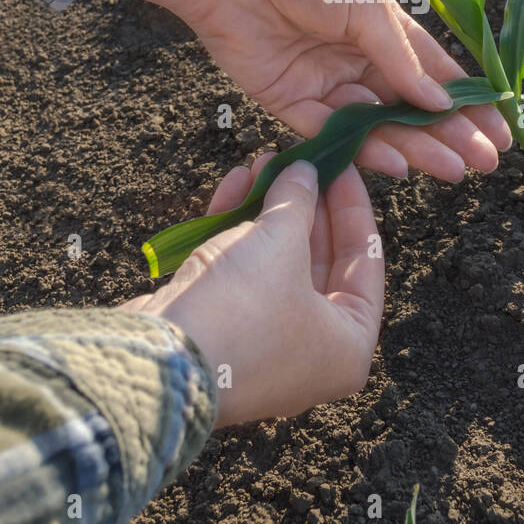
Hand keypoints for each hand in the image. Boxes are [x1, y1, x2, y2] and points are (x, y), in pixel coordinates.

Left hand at [99, 0, 511, 179]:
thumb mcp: (363, 3)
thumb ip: (399, 57)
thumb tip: (441, 102)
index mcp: (380, 23)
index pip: (433, 71)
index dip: (467, 101)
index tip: (500, 131)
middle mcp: (354, 55)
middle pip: (408, 105)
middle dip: (448, 133)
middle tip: (483, 163)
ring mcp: (321, 79)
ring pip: (375, 125)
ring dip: (413, 146)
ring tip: (451, 169)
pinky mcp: (285, 98)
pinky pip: (330, 132)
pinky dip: (362, 149)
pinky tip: (397, 161)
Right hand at [121, 156, 383, 426]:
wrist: (158, 362)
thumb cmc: (242, 310)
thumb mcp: (282, 242)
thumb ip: (299, 201)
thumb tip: (305, 172)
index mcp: (348, 345)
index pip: (365, 262)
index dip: (352, 206)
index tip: (342, 164)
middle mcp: (312, 353)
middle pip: (319, 260)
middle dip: (305, 204)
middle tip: (300, 160)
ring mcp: (263, 345)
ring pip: (275, 263)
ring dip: (269, 211)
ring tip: (263, 162)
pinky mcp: (222, 332)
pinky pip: (241, 274)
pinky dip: (238, 231)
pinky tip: (235, 184)